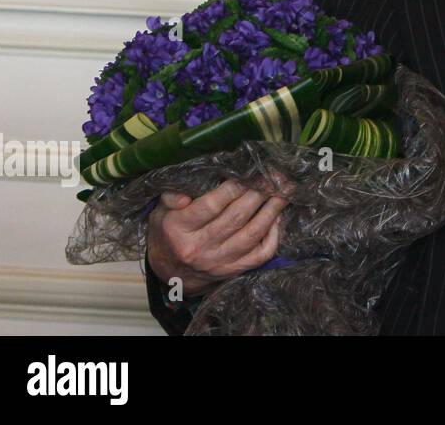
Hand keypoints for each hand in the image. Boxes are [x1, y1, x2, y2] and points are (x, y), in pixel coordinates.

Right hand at [146, 179, 289, 300]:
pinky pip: (261, 254)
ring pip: (252, 234)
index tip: (250, 171)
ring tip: (284, 191)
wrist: (170, 272)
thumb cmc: (168, 232)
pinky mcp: (233, 271)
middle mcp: (199, 248)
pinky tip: (278, 217)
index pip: (211, 205)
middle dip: (259, 193)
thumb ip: (170, 196)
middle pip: (236, 217)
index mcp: (178, 229)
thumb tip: (184, 196)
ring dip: (272, 210)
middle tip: (273, 176)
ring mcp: (218, 262)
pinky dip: (274, 235)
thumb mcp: (160, 211)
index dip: (234, 187)